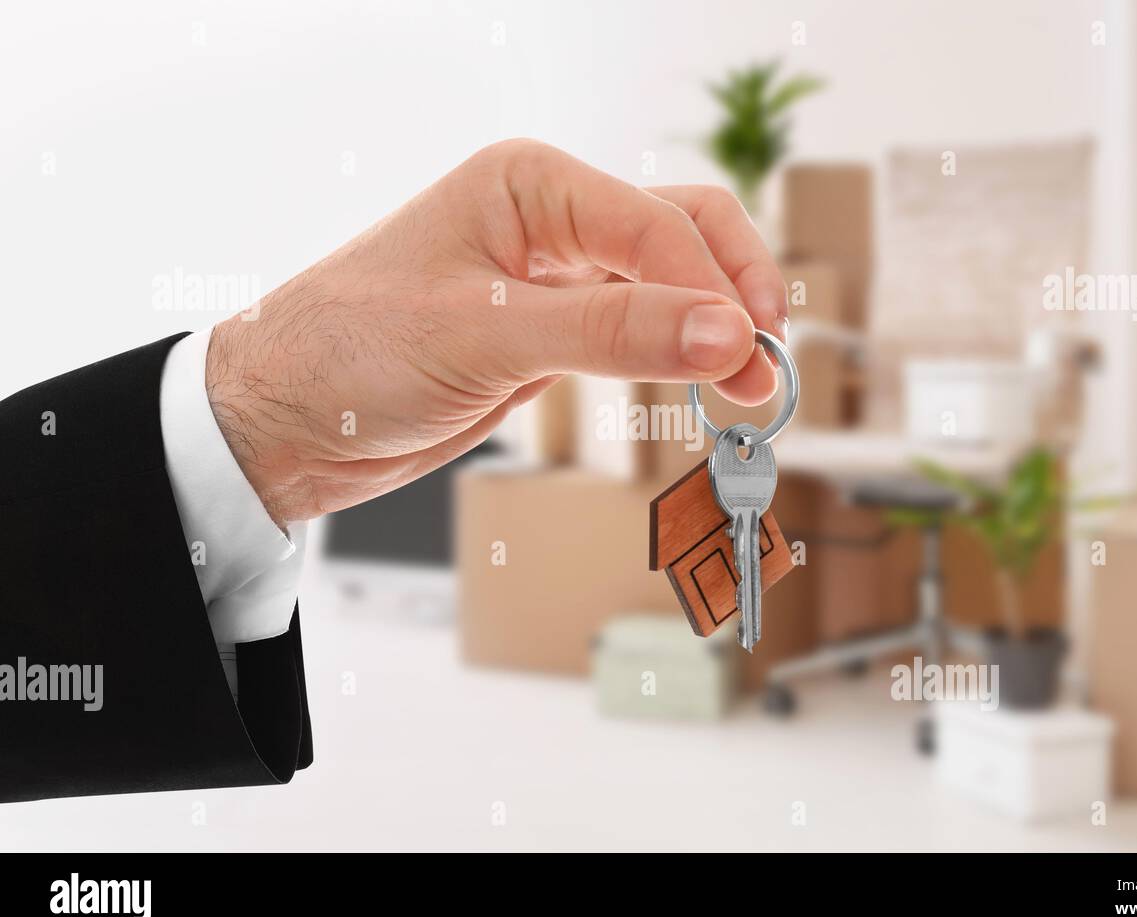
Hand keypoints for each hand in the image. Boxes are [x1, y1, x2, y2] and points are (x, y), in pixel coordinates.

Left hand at [205, 139, 787, 526]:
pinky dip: (676, 356)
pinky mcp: (551, 335)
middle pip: (681, 235)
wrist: (284, 421)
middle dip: (728, 296)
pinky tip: (698, 384)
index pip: (655, 222)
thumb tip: (722, 332)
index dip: (710, 288)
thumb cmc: (350, 353)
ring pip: (667, 284)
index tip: (744, 352)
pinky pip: (637, 331)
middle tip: (761, 369)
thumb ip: (610, 331)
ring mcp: (554, 279)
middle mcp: (549, 220)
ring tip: (744, 388)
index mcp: (528, 184)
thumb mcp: (485, 335)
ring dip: (712, 327)